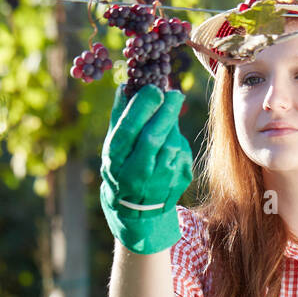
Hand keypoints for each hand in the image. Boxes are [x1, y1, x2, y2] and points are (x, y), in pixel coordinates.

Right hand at [100, 83, 192, 254]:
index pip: (128, 129)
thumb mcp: (114, 146)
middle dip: (166, 111)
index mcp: (115, 160)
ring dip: (173, 127)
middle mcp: (135, 173)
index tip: (154, 88)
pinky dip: (178, 143)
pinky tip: (170, 145)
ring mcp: (158, 182)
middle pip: (154, 137)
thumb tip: (127, 84)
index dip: (143, 106)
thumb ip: (120, 115)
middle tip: (174, 94)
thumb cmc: (122, 168)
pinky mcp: (177, 184)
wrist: (135, 212)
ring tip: (168, 120)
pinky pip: (183, 154)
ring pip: (172, 144)